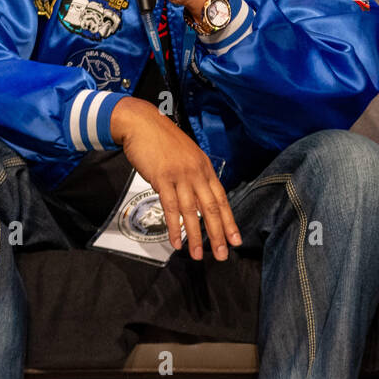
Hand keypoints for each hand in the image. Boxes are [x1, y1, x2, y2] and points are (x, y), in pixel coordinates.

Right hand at [109, 97, 241, 260]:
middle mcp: (196, 172)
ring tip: (196, 255)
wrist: (142, 123)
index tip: (235, 239)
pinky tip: (176, 241)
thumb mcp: (186, 156)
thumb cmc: (162, 140)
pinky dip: (174, 227)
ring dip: (196, 236)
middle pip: (211, 208)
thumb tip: (197, 198)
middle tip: (222, 254)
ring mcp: (180, 175)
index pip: (221, 199)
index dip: (229, 221)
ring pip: (192, 211)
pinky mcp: (163, 178)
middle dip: (218, 234)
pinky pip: (170, 207)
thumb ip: (194, 175)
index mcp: (204, 168)